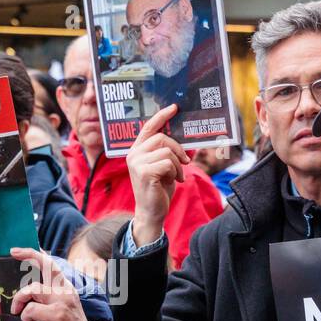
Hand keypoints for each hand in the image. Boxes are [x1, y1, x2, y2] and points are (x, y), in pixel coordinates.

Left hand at [9, 247, 95, 320]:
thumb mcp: (63, 307)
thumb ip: (50, 296)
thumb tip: (31, 289)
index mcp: (66, 288)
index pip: (51, 265)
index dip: (35, 254)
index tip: (20, 250)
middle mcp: (65, 291)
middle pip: (47, 265)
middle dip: (29, 254)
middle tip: (14, 252)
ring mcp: (62, 302)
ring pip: (33, 288)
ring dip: (20, 299)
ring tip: (18, 311)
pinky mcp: (56, 315)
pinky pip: (31, 309)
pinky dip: (25, 316)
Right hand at [125, 103, 187, 245]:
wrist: (151, 212)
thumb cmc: (158, 189)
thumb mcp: (165, 167)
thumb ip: (168, 152)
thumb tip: (186, 142)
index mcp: (136, 150)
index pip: (148, 127)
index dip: (162, 116)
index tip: (174, 108)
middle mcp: (133, 154)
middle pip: (162, 138)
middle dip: (178, 149)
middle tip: (185, 162)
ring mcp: (137, 163)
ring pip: (167, 151)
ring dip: (177, 164)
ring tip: (176, 176)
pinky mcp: (144, 172)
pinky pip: (168, 163)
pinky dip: (176, 172)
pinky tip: (174, 181)